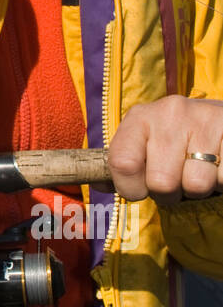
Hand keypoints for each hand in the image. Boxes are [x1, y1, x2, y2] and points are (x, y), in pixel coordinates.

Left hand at [107, 96, 222, 204]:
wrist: (219, 119)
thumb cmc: (176, 142)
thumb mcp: (144, 145)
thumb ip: (119, 167)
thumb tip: (96, 183)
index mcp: (140, 117)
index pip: (122, 164)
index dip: (132, 188)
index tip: (142, 187)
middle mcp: (170, 112)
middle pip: (161, 182)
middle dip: (170, 193)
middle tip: (178, 178)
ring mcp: (204, 119)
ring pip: (196, 185)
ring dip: (199, 189)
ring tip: (200, 169)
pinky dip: (221, 181)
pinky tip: (218, 165)